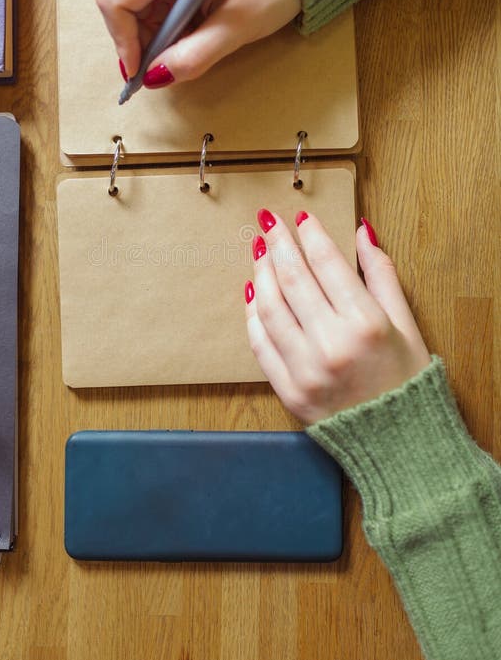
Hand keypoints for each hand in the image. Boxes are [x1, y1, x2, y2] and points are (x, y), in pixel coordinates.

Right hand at [95, 0, 300, 87]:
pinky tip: (194, 35)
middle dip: (140, 44)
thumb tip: (154, 78)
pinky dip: (168, 30)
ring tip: (191, 48)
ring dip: (156, 40)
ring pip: (138, 11)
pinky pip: (156, 7)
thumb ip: (193, 55)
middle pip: (124, 7)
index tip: (140, 71)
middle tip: (169, 67)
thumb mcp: (236, 28)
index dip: (121, 40)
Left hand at [244, 210, 430, 423]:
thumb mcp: (406, 324)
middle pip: (293, 279)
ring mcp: (305, 370)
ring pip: (270, 308)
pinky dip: (253, 316)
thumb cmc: (405, 379)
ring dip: (261, 275)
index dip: (311, 235)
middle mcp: (331, 344)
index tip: (301, 218)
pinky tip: (254, 295)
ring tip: (259, 254)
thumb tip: (361, 232)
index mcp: (366, 324)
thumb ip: (381, 275)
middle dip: (278, 244)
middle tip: (267, 223)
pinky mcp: (288, 391)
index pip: (327, 264)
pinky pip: (260, 344)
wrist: (398, 442)